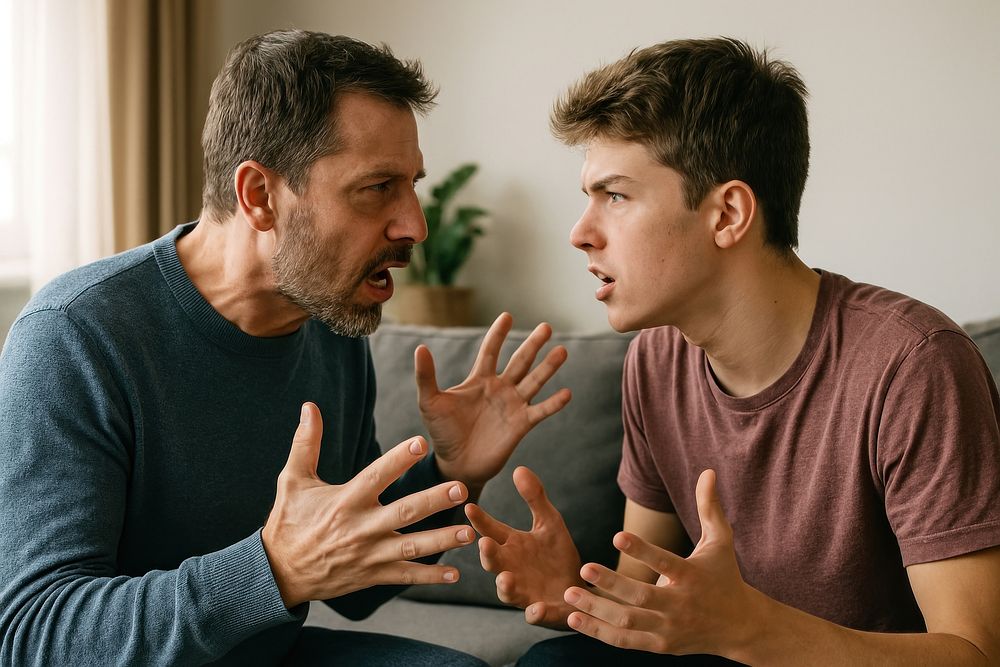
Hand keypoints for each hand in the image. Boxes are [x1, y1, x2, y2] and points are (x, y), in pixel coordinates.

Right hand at [261, 402, 474, 607]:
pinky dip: (430, 576)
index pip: (376, 476)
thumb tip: (309, 406)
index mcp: (345, 501)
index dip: (398, 459)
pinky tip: (455, 573)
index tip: (421, 442)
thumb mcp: (293, 480)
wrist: (278, 573)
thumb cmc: (288, 521)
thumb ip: (306, 443)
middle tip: (461, 488)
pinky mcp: (372, 576)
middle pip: (404, 513)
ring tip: (470, 532)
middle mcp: (360, 528)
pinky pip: (405, 576)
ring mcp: (369, 555)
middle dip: (434, 501)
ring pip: (412, 547)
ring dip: (442, 540)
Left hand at [415, 313, 570, 491]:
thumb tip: (420, 348)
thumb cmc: (441, 433)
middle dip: (533, 344)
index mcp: (479, 380)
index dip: (498, 334)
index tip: (507, 316)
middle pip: (520, 361)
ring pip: (534, 381)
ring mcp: (513, 406)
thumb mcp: (429, 402)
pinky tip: (567, 392)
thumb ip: (426, 376)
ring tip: (562, 351)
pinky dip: (554, 403)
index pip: (491, 351)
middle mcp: (500, 389)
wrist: (455, 464)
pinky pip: (541, 411)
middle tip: (546, 326)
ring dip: (548, 367)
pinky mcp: (521, 425)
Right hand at [465, 466, 583, 628]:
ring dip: (505, 586)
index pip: (491, 531)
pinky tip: (536, 609)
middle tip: (484, 543)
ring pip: (507, 591)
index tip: (470, 506)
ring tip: (506, 578)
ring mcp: (524, 592)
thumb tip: (519, 468)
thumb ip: (535, 497)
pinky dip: (535, 614)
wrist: (580, 588)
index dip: (481, 520)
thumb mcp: (550, 522)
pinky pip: (535, 615)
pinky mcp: (542, 611)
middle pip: (493, 562)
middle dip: (488, 554)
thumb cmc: (556, 555)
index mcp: (512, 546)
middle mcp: (511, 569)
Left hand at [563, 470, 755, 657]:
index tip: (617, 535)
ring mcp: (669, 629)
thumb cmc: (725, 576)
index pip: (665, 562)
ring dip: (597, 609)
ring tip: (570, 592)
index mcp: (692, 577)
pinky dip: (599, 631)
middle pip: (641, 597)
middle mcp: (680, 605)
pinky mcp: (660, 646)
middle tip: (584, 568)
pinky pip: (625, 641)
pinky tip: (575, 617)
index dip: (641, 550)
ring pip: (628, 622)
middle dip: (611, 583)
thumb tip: (707, 471)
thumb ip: (709, 507)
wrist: (740, 627)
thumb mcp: (721, 541)